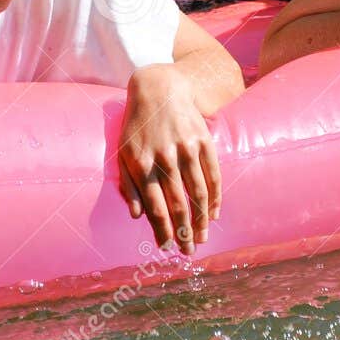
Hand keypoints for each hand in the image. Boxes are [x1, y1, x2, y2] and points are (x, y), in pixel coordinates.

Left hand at [118, 65, 220, 254]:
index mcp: (142, 164)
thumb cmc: (137, 125)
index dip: (162, 230)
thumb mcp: (123, 153)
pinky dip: (216, 197)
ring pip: (199, 193)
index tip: (166, 248)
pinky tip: (214, 213)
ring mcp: (187, 149)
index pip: (155, 207)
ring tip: (203, 237)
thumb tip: (136, 217)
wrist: (159, 88)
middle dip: (184, 232)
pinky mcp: (204, 140)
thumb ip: (128, 186)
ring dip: (202, 220)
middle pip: (179, 205)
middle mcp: (165, 159)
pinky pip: (213, 175)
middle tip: (189, 251)